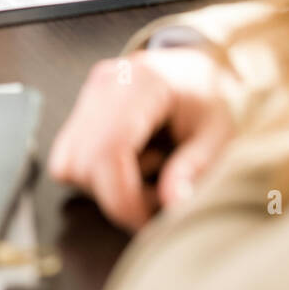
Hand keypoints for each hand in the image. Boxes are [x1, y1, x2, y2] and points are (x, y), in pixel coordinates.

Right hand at [47, 47, 238, 230]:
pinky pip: (68, 153)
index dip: (122, 199)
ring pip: (68, 161)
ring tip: (144, 179)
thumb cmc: (214, 97)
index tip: (148, 223)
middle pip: (83, 161)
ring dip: (101, 187)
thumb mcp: (220, 133)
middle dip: (115, 197)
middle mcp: (107, 83)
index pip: (109, 150)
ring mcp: (91, 92)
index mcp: (143, 83)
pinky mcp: (85, 105)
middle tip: (155, 200)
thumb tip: (171, 204)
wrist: (202, 65)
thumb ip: (196, 167)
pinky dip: (93, 174)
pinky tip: (129, 165)